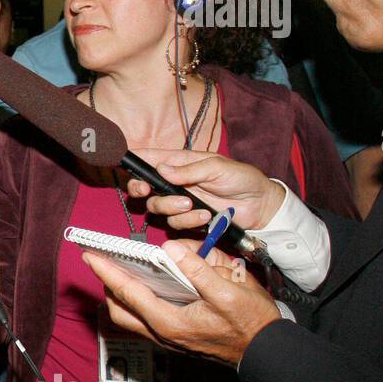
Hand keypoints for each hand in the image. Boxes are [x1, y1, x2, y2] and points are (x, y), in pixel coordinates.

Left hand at [83, 240, 280, 366]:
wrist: (266, 352)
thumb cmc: (251, 323)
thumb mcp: (229, 291)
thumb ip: (198, 269)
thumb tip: (170, 248)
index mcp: (170, 322)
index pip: (128, 293)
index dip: (107, 272)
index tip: (89, 256)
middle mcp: (163, 333)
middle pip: (120, 310)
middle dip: (107, 285)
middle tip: (101, 262)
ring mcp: (169, 338)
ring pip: (131, 317)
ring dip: (120, 295)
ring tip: (118, 271)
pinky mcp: (177, 338)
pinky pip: (146, 319)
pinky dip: (137, 302)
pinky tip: (146, 286)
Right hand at [123, 148, 285, 231]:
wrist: (259, 205)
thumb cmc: (240, 178)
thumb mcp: (217, 167)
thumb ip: (189, 170)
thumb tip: (161, 170)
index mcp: (179, 163)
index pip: (150, 158)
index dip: (134, 159)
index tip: (124, 162)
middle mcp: (174, 182)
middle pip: (142, 186)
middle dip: (140, 189)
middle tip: (146, 191)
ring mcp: (179, 202)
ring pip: (156, 207)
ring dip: (171, 207)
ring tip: (192, 205)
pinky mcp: (187, 220)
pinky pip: (174, 223)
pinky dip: (188, 221)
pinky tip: (205, 216)